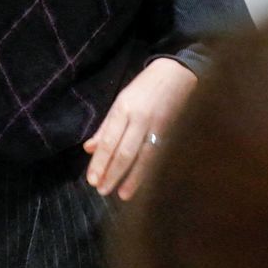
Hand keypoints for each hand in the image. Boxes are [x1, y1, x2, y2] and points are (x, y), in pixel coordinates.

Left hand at [85, 58, 196, 199]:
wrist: (177, 73)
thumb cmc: (144, 87)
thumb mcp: (120, 101)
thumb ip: (105, 127)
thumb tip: (89, 149)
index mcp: (123, 108)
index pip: (108, 141)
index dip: (100, 162)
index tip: (92, 180)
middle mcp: (139, 118)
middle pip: (124, 152)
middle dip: (112, 173)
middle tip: (101, 190)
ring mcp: (157, 126)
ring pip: (142, 157)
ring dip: (131, 178)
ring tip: (121, 194)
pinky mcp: (171, 132)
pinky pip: (157, 156)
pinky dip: (148, 171)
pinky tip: (141, 184)